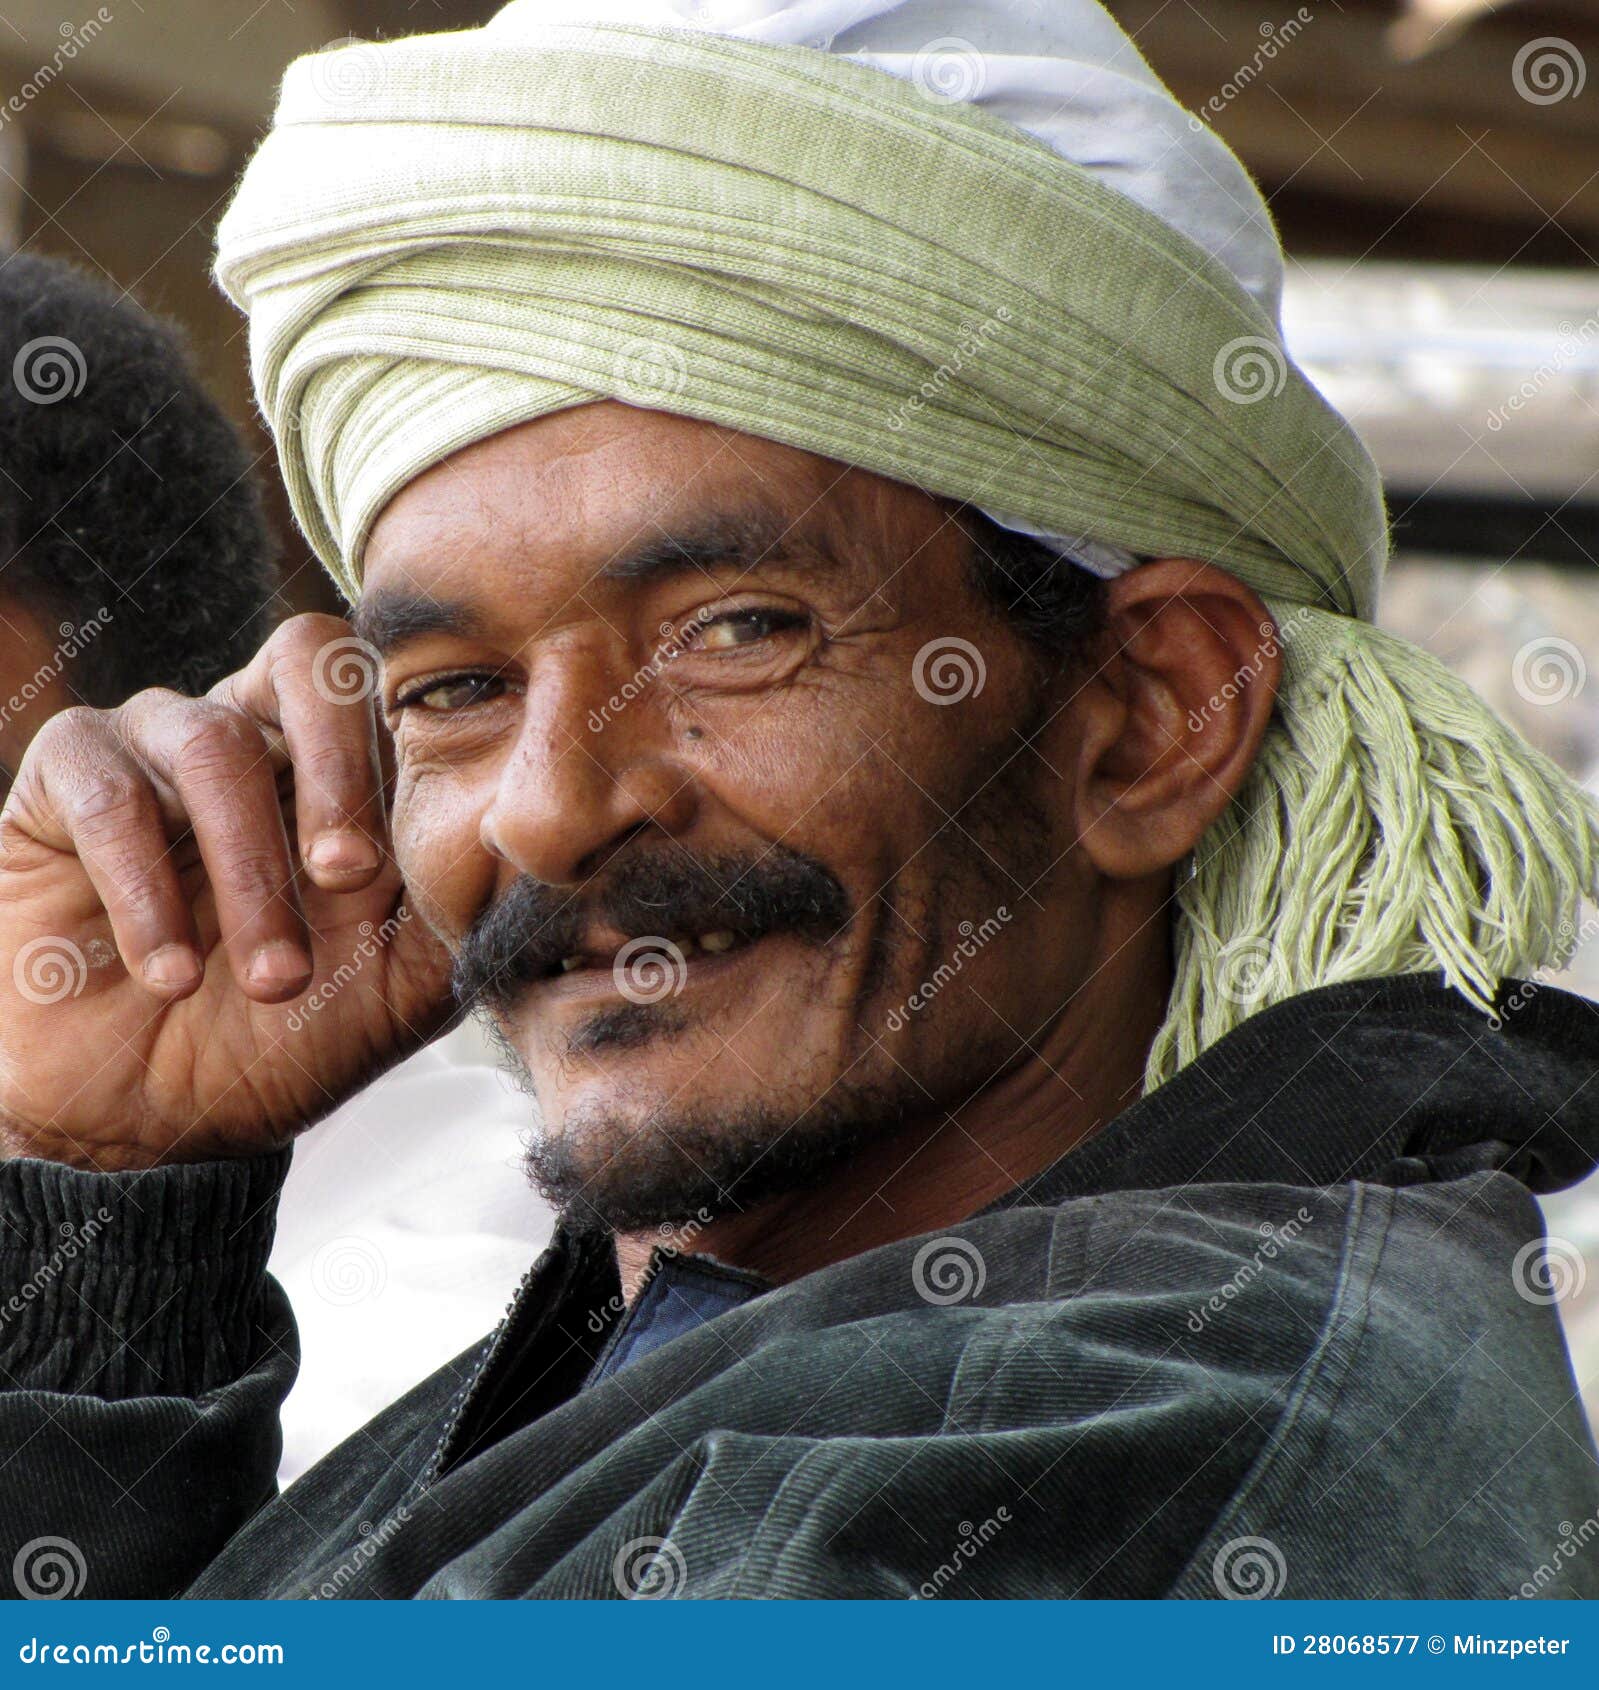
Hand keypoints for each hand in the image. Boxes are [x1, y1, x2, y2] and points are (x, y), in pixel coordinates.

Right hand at [0, 614, 455, 1168]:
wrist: (159, 1121)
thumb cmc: (292, 1038)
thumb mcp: (405, 983)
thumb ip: (466, 908)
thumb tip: (547, 850)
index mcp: (342, 761)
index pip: (388, 686)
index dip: (411, 747)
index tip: (418, 858)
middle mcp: (254, 728)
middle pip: (306, 658)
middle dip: (338, 773)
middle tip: (347, 881)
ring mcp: (155, 744)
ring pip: (212, 742)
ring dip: (249, 873)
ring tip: (271, 979)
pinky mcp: (65, 778)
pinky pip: (106, 786)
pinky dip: (145, 888)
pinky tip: (172, 975)